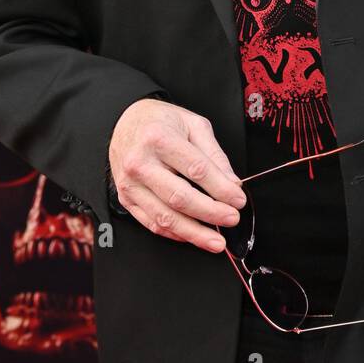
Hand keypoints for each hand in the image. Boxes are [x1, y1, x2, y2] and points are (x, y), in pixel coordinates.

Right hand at [108, 97, 246, 252]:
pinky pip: (152, 223)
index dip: (221, 188)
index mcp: (159, 138)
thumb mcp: (193, 124)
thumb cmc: (160, 122)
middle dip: (211, 212)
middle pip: (180, 197)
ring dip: (194, 233)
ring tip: (216, 240)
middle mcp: (140, 163)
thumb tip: (232, 183)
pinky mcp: (126, 199)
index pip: (196, 170)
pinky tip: (193, 235)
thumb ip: (214, 154)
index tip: (238, 199)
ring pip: (165, 217)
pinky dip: (175, 233)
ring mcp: (130, 184)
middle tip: (232, 218)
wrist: (125, 123)